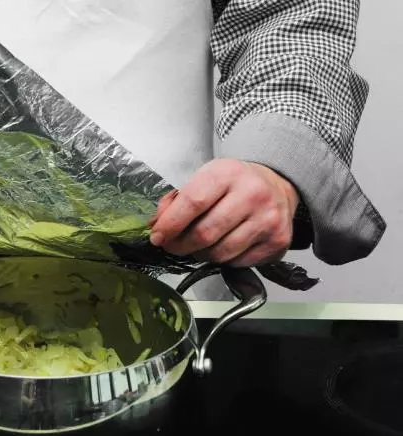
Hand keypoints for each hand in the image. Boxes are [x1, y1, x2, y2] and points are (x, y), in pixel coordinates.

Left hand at [148, 159, 298, 266]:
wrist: (276, 185)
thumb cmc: (233, 184)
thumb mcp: (204, 178)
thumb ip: (177, 201)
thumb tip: (157, 226)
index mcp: (228, 173)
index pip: (192, 202)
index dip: (170, 224)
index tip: (157, 236)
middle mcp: (252, 195)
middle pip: (205, 233)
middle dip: (181, 245)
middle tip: (172, 246)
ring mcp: (268, 219)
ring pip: (220, 253)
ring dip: (201, 254)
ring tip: (198, 246)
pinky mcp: (278, 241)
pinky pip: (238, 262)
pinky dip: (224, 260)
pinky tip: (223, 246)